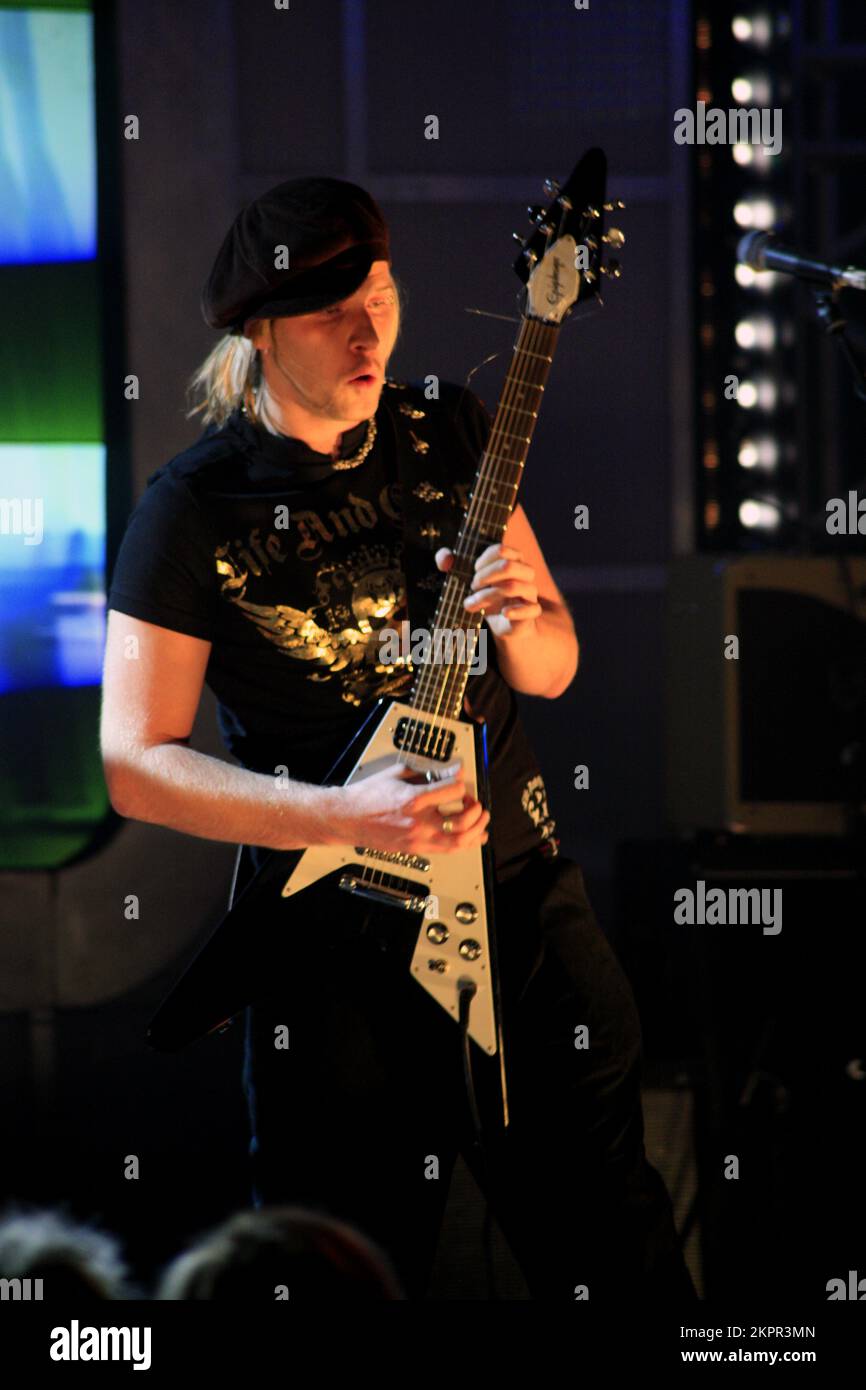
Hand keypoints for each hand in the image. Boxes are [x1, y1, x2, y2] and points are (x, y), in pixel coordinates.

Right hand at [325, 760, 489, 853]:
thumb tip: (451, 770)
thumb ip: (428, 772)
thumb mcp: (398, 773)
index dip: (462, 782)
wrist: (347, 818)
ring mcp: (417, 839)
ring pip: (459, 842)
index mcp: (413, 799)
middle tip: (473, 801)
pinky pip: (447, 850)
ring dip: (476, 830)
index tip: (460, 778)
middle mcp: (418, 822)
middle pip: (462, 821)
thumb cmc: (368, 795)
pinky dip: (464, 844)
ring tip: (480, 820)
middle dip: (475, 810)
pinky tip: (472, 837)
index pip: (454, 791)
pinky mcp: (415, 849)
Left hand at [435, 543, 540, 639]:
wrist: (504, 623)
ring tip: (471, 604)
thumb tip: (445, 559)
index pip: (501, 550)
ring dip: (488, 595)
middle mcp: (524, 573)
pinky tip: (504, 613)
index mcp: (511, 559)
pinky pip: (533, 609)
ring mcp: (529, 593)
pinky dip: (517, 611)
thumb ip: (451, 563)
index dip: (483, 560)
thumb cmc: (487, 596)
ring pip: (514, 587)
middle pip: (509, 566)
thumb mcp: (468, 579)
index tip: (472, 570)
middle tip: (472, 586)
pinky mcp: (531, 612)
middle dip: (485, 576)